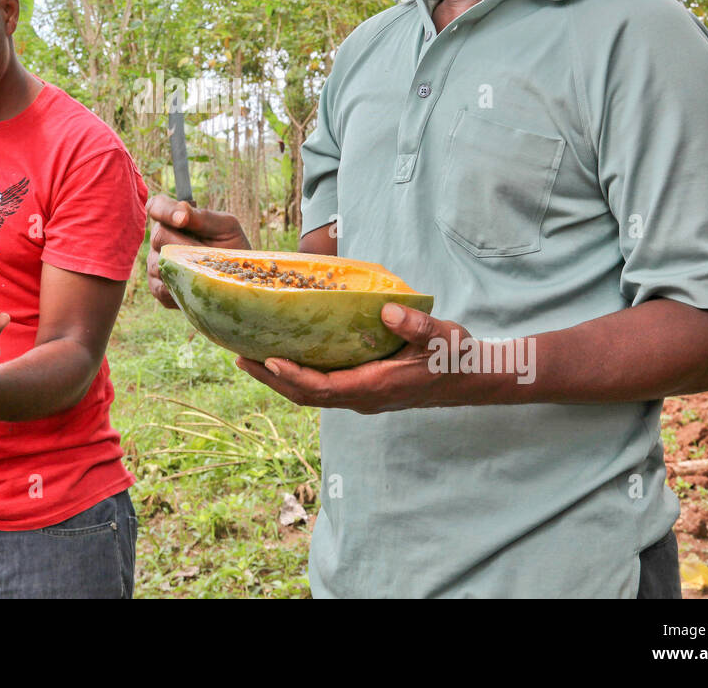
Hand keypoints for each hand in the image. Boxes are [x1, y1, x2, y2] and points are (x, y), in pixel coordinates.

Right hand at [146, 194, 249, 308]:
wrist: (239, 281)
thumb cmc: (233, 248)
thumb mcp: (226, 228)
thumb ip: (202, 217)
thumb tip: (181, 213)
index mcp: (175, 218)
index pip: (157, 205)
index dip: (164, 210)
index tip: (182, 220)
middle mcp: (160, 239)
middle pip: (158, 236)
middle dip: (184, 245)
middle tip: (208, 254)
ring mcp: (155, 263)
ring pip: (157, 264)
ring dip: (184, 268)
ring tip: (205, 272)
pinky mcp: (158, 288)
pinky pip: (161, 289)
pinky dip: (181, 288)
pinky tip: (196, 287)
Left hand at [236, 303, 484, 413]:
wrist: (469, 377)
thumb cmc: (453, 356)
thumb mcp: (440, 337)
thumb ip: (415, 325)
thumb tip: (387, 310)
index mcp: (374, 386)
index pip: (322, 388)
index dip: (292, 376)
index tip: (267, 359)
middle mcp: (362, 397)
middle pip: (305, 394)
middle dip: (271, 378)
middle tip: (239, 357)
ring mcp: (361, 396)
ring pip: (311, 393)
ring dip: (279, 378)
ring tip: (249, 356)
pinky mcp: (362, 388)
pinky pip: (321, 386)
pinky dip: (297, 374)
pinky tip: (284, 355)